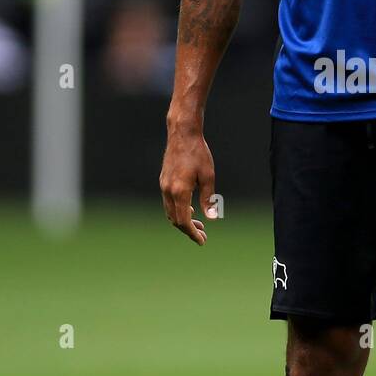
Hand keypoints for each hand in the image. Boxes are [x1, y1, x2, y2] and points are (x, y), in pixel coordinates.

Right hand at [159, 125, 216, 245]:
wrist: (182, 134)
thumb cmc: (198, 153)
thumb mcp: (208, 176)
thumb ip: (208, 198)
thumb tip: (211, 218)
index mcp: (179, 192)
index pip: (183, 221)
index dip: (192, 233)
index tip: (202, 240)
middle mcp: (168, 191)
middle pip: (175, 220)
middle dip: (188, 230)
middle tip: (203, 235)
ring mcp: (164, 186)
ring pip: (170, 212)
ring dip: (182, 220)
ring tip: (198, 224)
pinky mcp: (163, 180)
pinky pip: (168, 202)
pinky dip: (178, 210)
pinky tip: (190, 209)